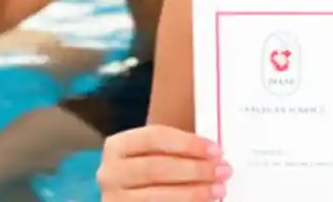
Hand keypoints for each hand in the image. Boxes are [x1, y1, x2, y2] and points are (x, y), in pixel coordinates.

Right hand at [96, 125, 231, 200]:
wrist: (130, 199)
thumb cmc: (147, 173)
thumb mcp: (153, 156)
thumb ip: (176, 151)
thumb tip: (214, 155)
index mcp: (117, 146)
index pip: (155, 137)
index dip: (188, 143)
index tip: (216, 150)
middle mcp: (109, 173)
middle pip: (157, 167)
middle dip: (195, 169)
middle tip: (223, 170)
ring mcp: (114, 199)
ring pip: (159, 195)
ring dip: (194, 192)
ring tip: (218, 189)